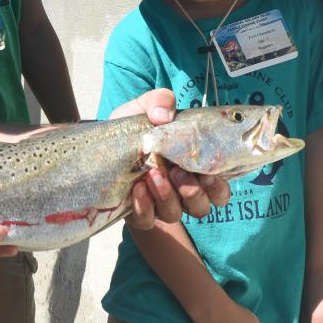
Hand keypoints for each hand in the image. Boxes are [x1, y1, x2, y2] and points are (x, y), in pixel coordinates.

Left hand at [111, 89, 230, 223]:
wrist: (104, 146)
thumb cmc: (135, 129)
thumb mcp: (145, 108)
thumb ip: (159, 101)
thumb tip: (163, 115)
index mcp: (194, 170)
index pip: (219, 191)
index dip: (218, 187)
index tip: (207, 173)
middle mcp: (181, 192)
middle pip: (201, 207)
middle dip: (192, 191)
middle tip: (177, 171)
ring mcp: (160, 204)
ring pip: (175, 214)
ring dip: (167, 196)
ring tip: (153, 175)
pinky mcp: (139, 213)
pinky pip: (147, 221)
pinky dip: (144, 206)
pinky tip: (137, 188)